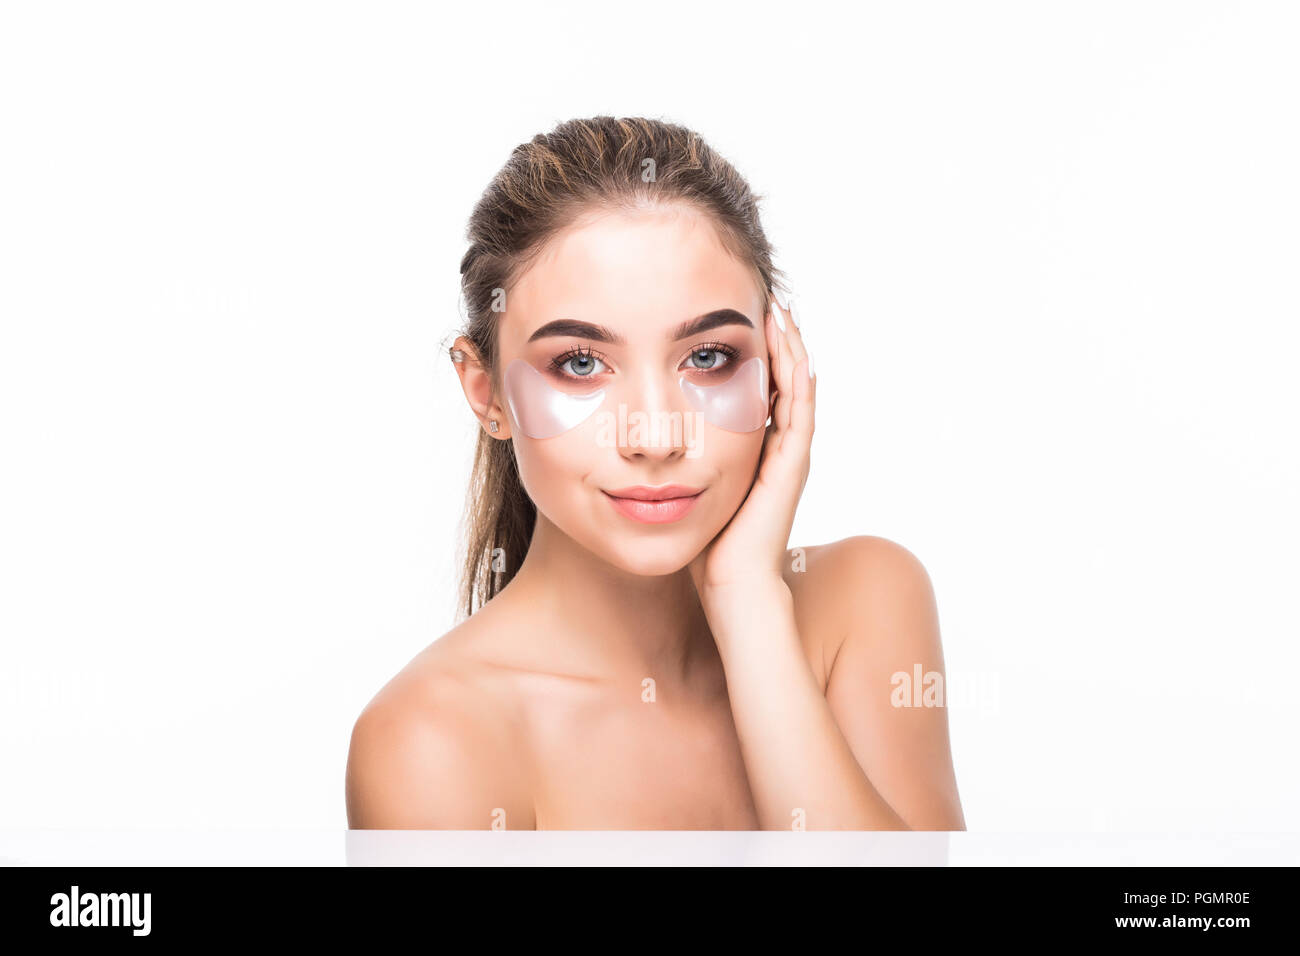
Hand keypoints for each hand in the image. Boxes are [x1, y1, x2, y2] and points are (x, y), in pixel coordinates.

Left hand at [688, 294, 814, 600]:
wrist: (733, 588)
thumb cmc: (706, 548)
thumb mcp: (687, 492)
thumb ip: (678, 466)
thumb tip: (640, 446)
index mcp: (755, 452)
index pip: (759, 391)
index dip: (753, 356)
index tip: (737, 321)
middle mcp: (778, 450)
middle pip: (782, 382)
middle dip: (774, 342)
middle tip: (766, 302)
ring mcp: (789, 457)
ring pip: (797, 390)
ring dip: (790, 350)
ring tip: (780, 312)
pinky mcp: (792, 468)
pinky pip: (800, 414)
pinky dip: (799, 381)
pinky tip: (795, 352)